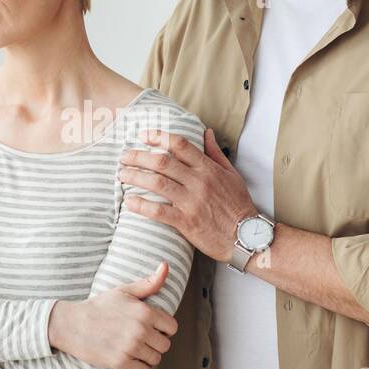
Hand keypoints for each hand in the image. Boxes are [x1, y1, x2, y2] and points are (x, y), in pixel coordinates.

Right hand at [48, 262, 177, 368]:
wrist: (71, 324)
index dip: (163, 329)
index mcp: (145, 312)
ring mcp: (131, 348)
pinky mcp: (120, 363)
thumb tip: (166, 266)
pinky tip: (132, 360)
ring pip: (155, 359)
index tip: (153, 329)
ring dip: (147, 356)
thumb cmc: (99, 306)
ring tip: (135, 349)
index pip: (172, 328)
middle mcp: (140, 330)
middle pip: (165, 345)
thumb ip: (148, 283)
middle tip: (142, 340)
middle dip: (155, 343)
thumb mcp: (123, 291)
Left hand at [117, 127, 257, 261]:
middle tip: (124, 156)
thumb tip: (207, 132)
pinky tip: (129, 202)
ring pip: (157, 183)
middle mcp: (198, 182)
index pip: (180, 145)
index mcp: (208, 169)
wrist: (247, 236)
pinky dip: (141, 205)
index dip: (158, 137)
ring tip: (121, 175)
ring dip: (135, 177)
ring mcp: (192, 202)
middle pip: (162, 162)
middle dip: (138, 156)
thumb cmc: (239, 205)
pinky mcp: (186, 222)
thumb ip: (215, 153)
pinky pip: (159, 211)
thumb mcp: (231, 174)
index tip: (142, 135)